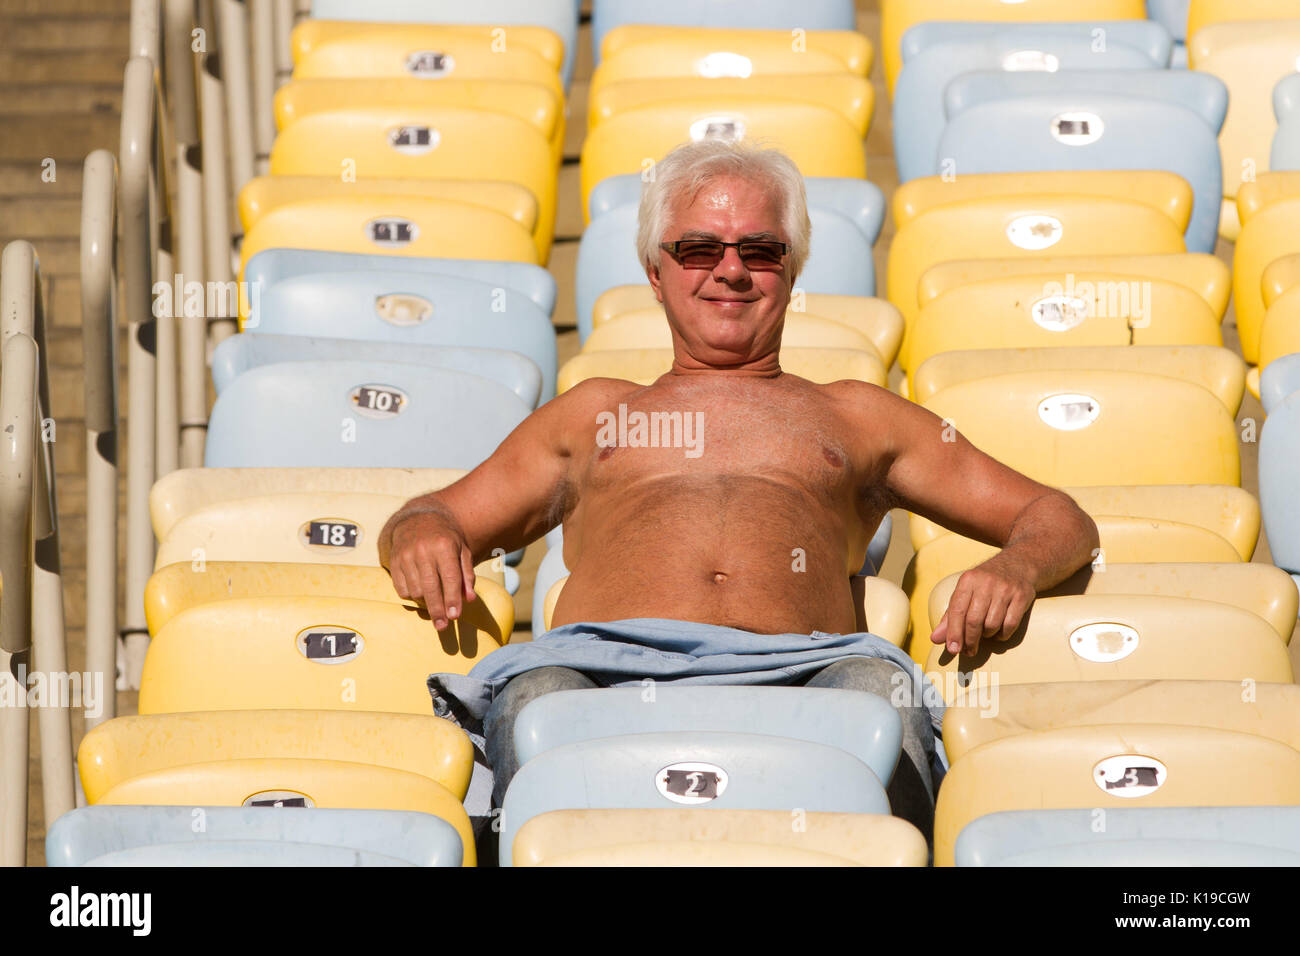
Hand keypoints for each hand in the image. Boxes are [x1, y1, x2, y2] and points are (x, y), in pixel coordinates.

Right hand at [384, 511, 476, 629]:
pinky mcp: (394, 561)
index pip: (449, 577)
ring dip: (425, 603)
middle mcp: (423, 550)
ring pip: (415, 590)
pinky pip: (401, 588)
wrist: (418, 519)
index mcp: (444, 546)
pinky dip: (412, 595)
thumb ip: (467, 575)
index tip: (455, 616)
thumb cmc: (445, 539)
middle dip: (437, 609)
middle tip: (442, 626)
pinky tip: (420, 593)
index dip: (452, 598)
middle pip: (430, 587)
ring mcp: (406, 556)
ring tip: (434, 605)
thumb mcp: (462, 551)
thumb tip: (470, 599)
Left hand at [930, 554, 1035, 657]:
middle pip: (974, 620)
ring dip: (987, 636)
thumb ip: (950, 617)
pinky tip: (999, 632)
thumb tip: (935, 639)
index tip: (953, 649)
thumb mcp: (965, 592)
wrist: (1018, 564)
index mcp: (968, 580)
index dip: (954, 632)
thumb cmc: (985, 583)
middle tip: (969, 651)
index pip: (957, 610)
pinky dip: (1003, 634)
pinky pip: (1010, 624)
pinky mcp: (1022, 596)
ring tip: (985, 634)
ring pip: (992, 624)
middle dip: (970, 640)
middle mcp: (986, 583)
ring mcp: (1005, 589)